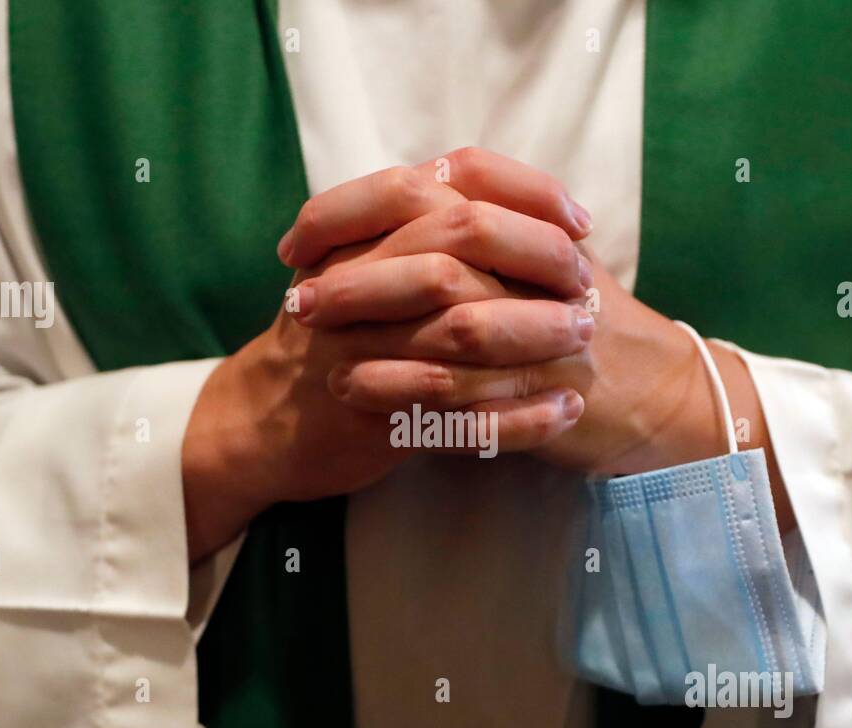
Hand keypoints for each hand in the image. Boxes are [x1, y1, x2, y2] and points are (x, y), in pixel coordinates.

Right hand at [183, 155, 593, 559]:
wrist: (264, 421)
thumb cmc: (330, 334)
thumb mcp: (354, 262)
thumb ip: (412, 226)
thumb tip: (506, 193)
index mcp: (356, 236)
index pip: (445, 181)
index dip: (523, 194)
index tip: (578, 221)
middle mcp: (354, 282)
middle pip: (457, 247)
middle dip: (536, 260)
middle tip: (587, 284)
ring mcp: (360, 352)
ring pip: (462, 334)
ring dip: (535, 335)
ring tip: (585, 339)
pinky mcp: (372, 418)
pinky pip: (458, 418)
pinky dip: (519, 417)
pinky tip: (564, 411)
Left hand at [297, 148, 793, 526]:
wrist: (655, 390)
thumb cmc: (577, 318)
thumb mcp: (538, 253)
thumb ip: (484, 214)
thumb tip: (403, 185)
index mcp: (532, 226)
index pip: (448, 184)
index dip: (365, 208)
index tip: (302, 239)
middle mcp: (542, 272)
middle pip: (441, 253)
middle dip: (360, 279)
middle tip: (300, 302)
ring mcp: (548, 334)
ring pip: (453, 330)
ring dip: (378, 345)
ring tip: (320, 359)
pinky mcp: (552, 394)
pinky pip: (475, 398)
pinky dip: (413, 399)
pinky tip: (365, 402)